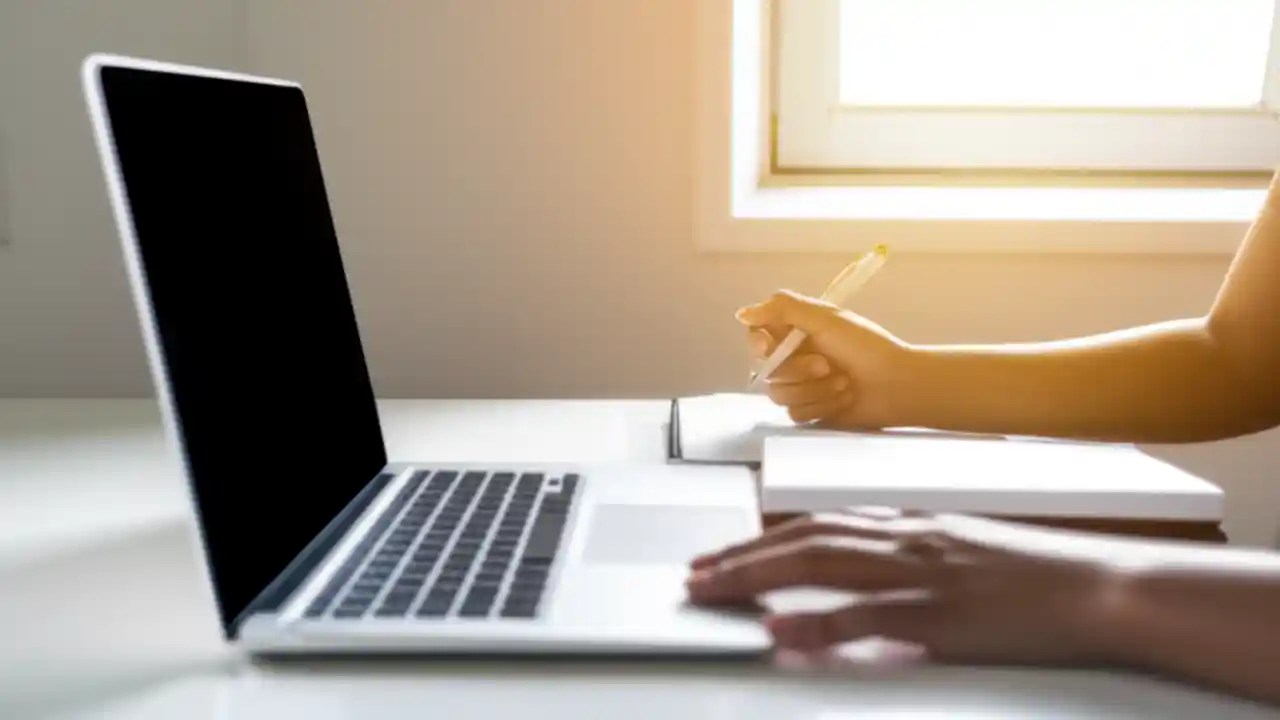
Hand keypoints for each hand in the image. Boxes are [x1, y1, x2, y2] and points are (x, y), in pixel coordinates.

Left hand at [685, 508, 1119, 665]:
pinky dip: (817, 626)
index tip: (726, 552)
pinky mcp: (939, 614)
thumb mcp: (965, 549)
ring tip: (711, 590)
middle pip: (804, 539)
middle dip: (742, 555)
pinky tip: (781, 635)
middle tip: (696, 572)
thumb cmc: (1037, 574)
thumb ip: (913, 554)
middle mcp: (905, 539)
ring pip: (818, 566)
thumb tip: (866, 572)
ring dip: (755, 577)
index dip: (765, 537)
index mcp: (911, 524)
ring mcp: (920, 574)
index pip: (819, 523)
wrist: (1099, 586)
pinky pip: (864, 619)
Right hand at [738, 290, 909, 427]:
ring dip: (814, 390)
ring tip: (843, 383)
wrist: (897, 385)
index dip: (758, 344)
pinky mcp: (811, 411)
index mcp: (796, 333)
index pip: (757, 337)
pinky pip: (796, 414)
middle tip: (826, 365)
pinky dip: (821, 406)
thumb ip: (783, 309)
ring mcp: (802, 387)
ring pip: (780, 395)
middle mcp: (795, 359)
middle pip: (767, 370)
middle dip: (798, 370)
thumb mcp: (826, 318)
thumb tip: (743, 313)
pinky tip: (843, 398)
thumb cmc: (867, 346)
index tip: (768, 347)